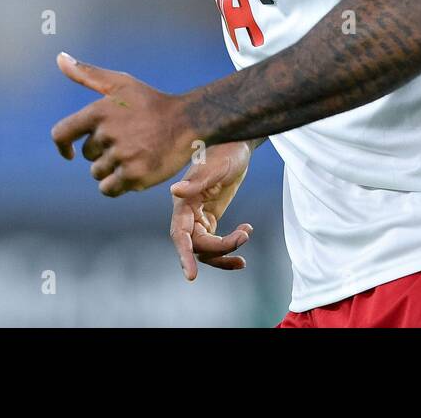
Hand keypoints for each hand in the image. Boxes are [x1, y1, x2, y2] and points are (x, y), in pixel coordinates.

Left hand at [51, 52, 196, 196]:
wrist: (187, 121)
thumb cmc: (151, 102)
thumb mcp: (120, 83)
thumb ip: (87, 74)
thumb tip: (59, 57)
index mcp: (98, 112)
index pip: (61, 134)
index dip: (63, 146)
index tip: (70, 153)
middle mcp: (107, 134)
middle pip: (88, 155)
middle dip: (103, 152)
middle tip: (129, 140)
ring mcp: (121, 156)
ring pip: (98, 173)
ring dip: (111, 169)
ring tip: (135, 153)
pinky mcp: (134, 176)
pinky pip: (109, 189)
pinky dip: (118, 184)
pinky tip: (135, 170)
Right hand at [169, 140, 254, 280]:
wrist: (238, 144)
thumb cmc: (225, 150)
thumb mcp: (215, 165)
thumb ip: (195, 181)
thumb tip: (174, 192)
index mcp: (182, 201)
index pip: (179, 234)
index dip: (184, 255)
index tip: (191, 276)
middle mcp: (186, 212)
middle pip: (197, 245)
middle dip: (220, 247)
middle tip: (244, 236)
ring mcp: (198, 216)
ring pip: (207, 248)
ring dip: (227, 249)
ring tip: (246, 234)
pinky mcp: (209, 217)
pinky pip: (216, 241)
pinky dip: (231, 244)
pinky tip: (246, 233)